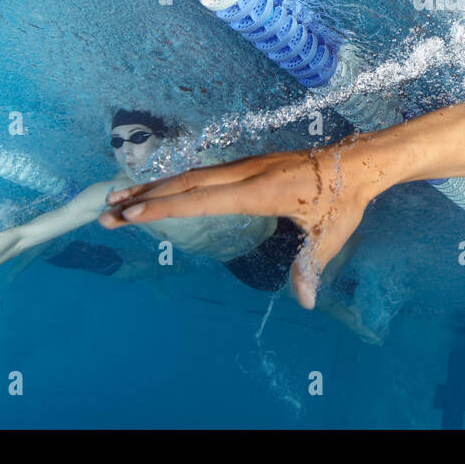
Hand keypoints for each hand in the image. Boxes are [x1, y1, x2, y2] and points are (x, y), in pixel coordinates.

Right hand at [99, 145, 377, 308]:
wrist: (359, 161)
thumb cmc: (344, 199)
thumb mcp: (329, 235)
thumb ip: (310, 266)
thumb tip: (304, 302)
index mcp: (260, 190)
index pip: (202, 199)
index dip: (165, 207)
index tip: (130, 214)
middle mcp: (246, 172)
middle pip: (185, 183)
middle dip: (144, 199)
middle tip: (105, 213)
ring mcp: (246, 164)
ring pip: (192, 174)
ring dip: (156, 188)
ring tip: (119, 200)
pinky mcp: (249, 163)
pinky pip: (205, 172)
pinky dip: (177, 181)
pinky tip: (160, 190)